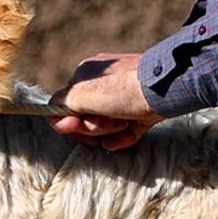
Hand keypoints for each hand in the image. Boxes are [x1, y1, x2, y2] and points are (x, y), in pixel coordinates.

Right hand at [47, 53, 163, 150]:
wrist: (165, 90)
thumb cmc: (122, 89)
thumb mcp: (83, 93)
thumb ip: (62, 103)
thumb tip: (52, 113)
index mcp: (86, 76)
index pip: (65, 105)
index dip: (68, 121)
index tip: (73, 126)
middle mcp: (104, 85)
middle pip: (85, 118)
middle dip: (92, 127)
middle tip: (102, 124)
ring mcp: (124, 99)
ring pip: (106, 125)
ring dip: (108, 131)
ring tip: (120, 123)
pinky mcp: (141, 112)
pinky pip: (125, 131)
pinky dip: (120, 139)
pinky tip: (118, 142)